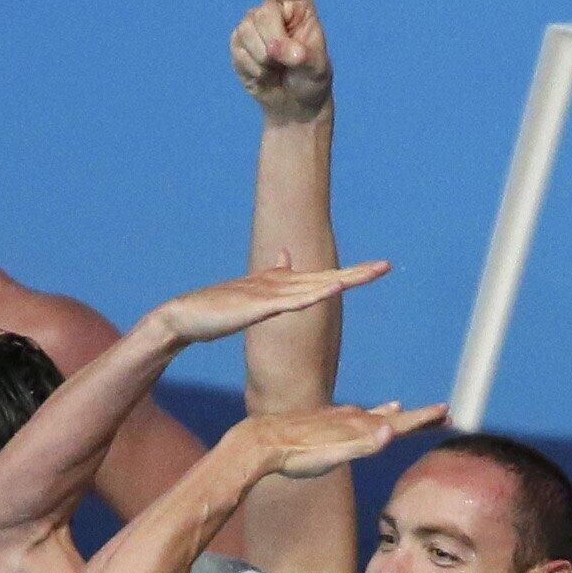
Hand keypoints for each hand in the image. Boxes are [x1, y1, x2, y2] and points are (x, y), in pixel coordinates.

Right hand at [152, 260, 387, 346]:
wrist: (184, 316)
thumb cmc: (216, 310)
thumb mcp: (251, 297)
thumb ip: (269, 280)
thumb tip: (285, 256)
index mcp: (280, 286)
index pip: (323, 280)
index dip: (351, 275)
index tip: (379, 269)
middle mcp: (278, 286)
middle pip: (325, 279)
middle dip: (356, 274)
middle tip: (387, 267)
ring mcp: (268, 296)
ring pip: (312, 288)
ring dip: (340, 282)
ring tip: (368, 276)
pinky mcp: (256, 308)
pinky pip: (289, 303)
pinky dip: (311, 297)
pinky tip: (330, 291)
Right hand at [231, 0, 330, 121]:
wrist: (293, 102)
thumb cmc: (311, 79)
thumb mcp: (316, 70)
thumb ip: (301, 57)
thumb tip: (274, 49)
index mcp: (300, 7)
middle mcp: (275, 10)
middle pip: (264, 13)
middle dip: (274, 43)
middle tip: (288, 62)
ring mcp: (254, 24)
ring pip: (248, 32)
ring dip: (263, 59)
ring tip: (276, 69)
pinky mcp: (239, 41)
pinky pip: (238, 49)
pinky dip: (252, 68)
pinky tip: (263, 74)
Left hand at [231, 399, 446, 479]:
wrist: (262, 442)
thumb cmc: (298, 455)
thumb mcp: (334, 455)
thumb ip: (363, 445)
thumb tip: (392, 430)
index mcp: (358, 428)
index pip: (399, 423)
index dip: (423, 419)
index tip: (446, 412)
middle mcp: (351, 419)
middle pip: (391, 418)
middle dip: (416, 417)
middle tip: (441, 413)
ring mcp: (336, 420)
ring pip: (372, 415)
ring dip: (391, 415)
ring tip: (403, 410)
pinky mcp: (322, 423)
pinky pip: (354, 416)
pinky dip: (366, 415)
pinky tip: (363, 414)